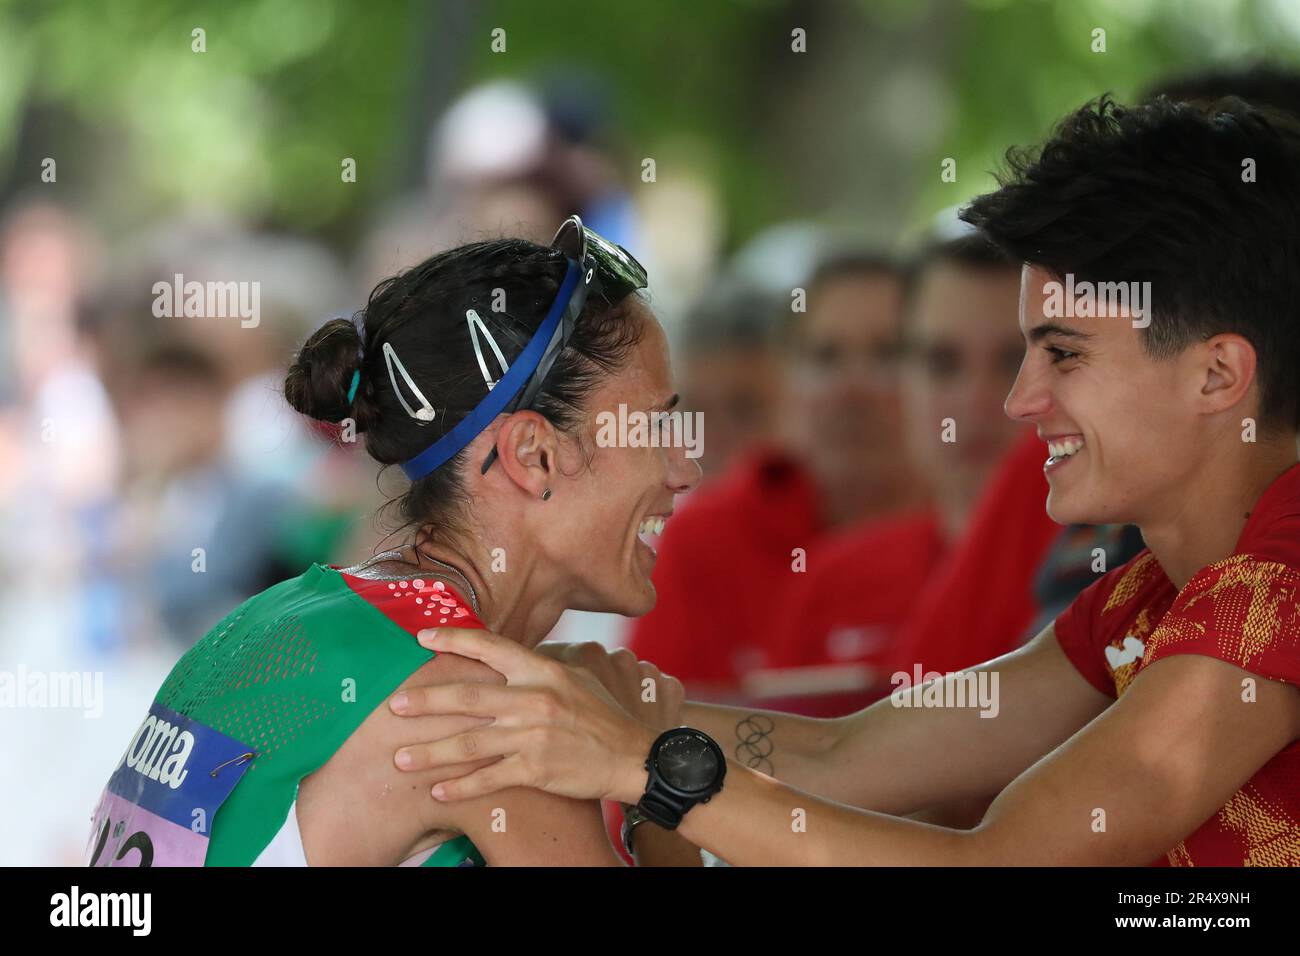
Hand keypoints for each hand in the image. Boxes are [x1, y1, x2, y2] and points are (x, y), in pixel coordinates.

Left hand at [389, 628, 657, 803]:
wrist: (633, 756)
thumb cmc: (604, 715)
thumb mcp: (577, 677)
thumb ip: (539, 668)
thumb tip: (507, 658)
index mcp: (542, 670)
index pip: (490, 647)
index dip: (454, 640)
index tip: (422, 638)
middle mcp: (534, 699)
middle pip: (467, 697)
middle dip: (426, 701)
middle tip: (395, 706)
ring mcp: (534, 736)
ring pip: (469, 744)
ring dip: (430, 752)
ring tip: (400, 758)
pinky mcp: (537, 769)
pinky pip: (489, 779)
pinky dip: (461, 787)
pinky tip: (438, 791)